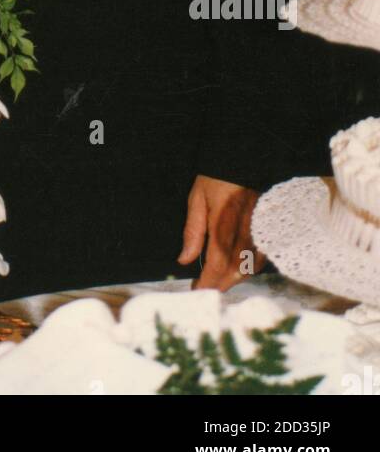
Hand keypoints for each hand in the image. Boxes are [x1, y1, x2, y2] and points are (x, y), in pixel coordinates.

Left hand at [177, 175, 266, 290]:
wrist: (241, 161)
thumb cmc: (216, 179)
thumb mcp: (197, 199)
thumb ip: (192, 231)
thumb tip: (185, 259)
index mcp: (223, 223)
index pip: (217, 263)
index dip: (207, 282)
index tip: (196, 290)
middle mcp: (244, 231)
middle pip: (234, 271)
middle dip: (219, 285)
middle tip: (205, 288)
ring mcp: (258, 232)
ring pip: (249, 268)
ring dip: (233, 279)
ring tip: (218, 281)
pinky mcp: (267, 230)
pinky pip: (261, 259)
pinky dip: (248, 269)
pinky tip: (237, 269)